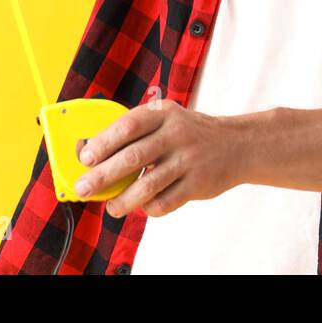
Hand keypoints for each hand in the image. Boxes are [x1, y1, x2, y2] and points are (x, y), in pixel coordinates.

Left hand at [72, 97, 249, 218]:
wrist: (237, 145)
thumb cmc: (189, 133)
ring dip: (123, 200)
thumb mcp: (166, 120)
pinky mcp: (198, 184)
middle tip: (84, 188)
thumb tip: (94, 154)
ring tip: (110, 208)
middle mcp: (176, 134)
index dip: (103, 142)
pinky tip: (142, 206)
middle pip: (133, 157)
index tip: (85, 158)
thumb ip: (136, 133)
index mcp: (163, 114)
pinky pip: (166, 202)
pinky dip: (150, 207)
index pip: (128, 126)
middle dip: (103, 175)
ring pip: (148, 185)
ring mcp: (188, 160)